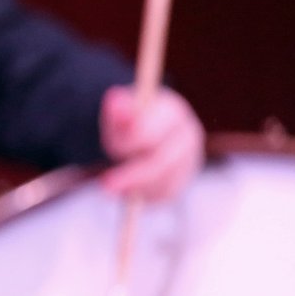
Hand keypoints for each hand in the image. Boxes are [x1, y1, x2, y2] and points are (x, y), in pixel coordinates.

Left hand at [99, 85, 203, 200]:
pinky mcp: (181, 181)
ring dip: (136, 186)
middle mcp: (187, 137)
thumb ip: (118, 110)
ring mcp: (188, 161)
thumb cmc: (128, 121)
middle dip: (134, 174)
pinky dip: (143, 195)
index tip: (110, 150)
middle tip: (105, 185)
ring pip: (165, 181)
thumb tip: (114, 99)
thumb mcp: (120, 112)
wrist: (144, 132)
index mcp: (172, 113)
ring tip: (109, 185)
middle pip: (164, 160)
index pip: (156, 130)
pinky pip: (164, 194)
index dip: (133, 141)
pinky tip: (125, 192)